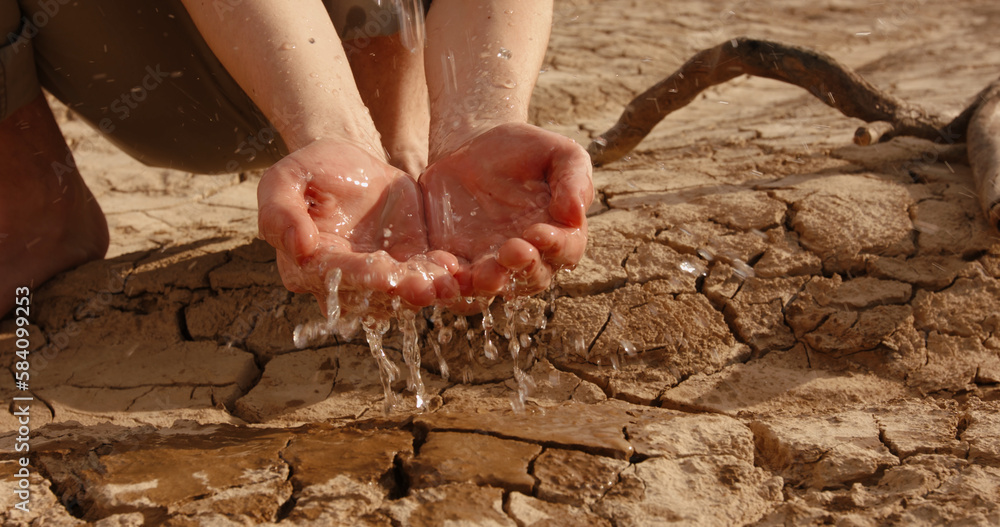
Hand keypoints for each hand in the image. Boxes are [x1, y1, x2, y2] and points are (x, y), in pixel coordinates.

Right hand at [258, 139, 459, 312]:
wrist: (353, 161)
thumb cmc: (313, 168)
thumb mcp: (287, 178)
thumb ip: (281, 211)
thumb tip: (299, 246)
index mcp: (307, 266)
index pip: (333, 277)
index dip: (358, 276)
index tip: (383, 273)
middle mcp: (342, 283)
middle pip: (372, 295)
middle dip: (400, 292)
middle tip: (425, 287)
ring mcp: (378, 278)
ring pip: (402, 294)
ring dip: (426, 290)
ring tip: (447, 282)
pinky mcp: (408, 267)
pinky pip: (426, 278)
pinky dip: (441, 277)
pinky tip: (456, 270)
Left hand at [420, 123, 592, 299]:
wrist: (472, 148)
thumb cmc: (524, 150)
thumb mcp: (557, 152)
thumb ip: (574, 178)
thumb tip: (576, 212)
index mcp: (559, 235)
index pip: (566, 251)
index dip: (556, 246)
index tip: (540, 232)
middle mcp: (529, 259)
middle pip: (532, 278)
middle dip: (523, 269)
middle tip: (511, 252)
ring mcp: (491, 264)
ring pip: (493, 287)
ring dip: (488, 284)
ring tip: (481, 273)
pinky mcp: (457, 262)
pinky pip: (454, 280)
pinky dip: (449, 280)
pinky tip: (444, 268)